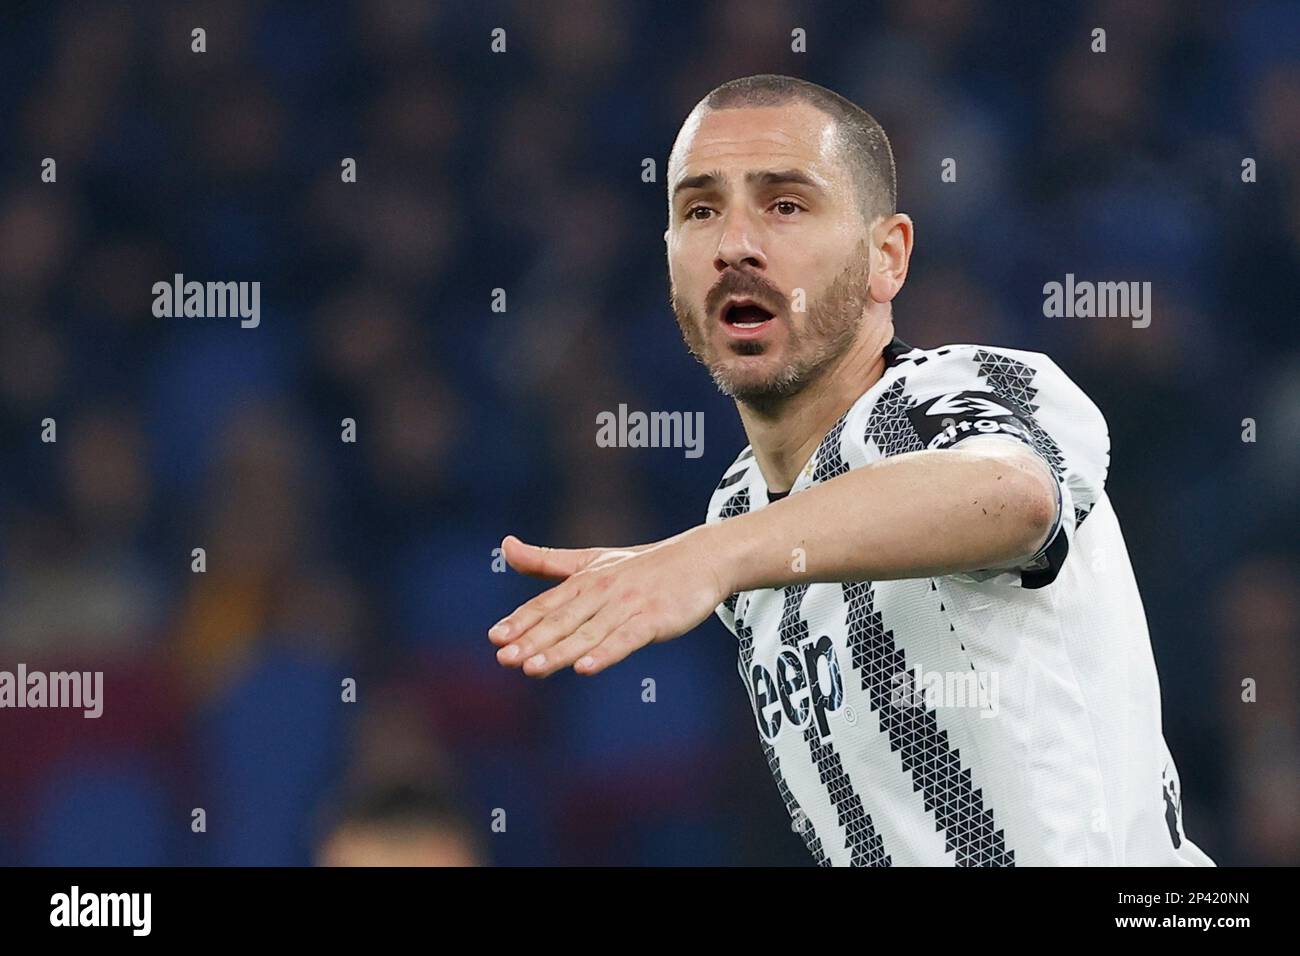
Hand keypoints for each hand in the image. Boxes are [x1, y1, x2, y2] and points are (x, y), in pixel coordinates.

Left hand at [489, 528, 731, 676]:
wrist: (700, 558)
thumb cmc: (642, 565)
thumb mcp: (592, 561)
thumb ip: (547, 561)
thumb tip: (506, 545)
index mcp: (586, 580)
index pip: (547, 603)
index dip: (521, 621)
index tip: (495, 638)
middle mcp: (603, 591)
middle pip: (563, 620)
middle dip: (532, 640)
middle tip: (504, 658)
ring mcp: (629, 605)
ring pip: (589, 632)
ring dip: (560, 651)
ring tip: (532, 669)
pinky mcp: (655, 619)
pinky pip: (627, 639)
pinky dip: (606, 652)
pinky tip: (586, 667)